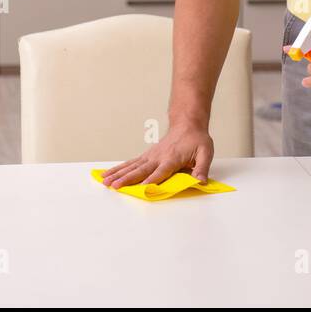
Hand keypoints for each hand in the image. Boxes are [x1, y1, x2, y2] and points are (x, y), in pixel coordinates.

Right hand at [99, 124, 213, 188]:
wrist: (187, 124)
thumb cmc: (197, 139)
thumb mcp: (206, 152)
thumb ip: (202, 167)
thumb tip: (200, 181)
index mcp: (172, 158)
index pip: (161, 171)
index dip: (152, 179)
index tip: (143, 187)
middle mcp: (158, 157)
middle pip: (140, 170)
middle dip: (127, 179)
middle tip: (115, 186)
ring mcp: (150, 156)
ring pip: (131, 166)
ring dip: (118, 174)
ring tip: (105, 181)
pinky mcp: (146, 156)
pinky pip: (130, 163)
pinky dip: (118, 169)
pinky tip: (108, 174)